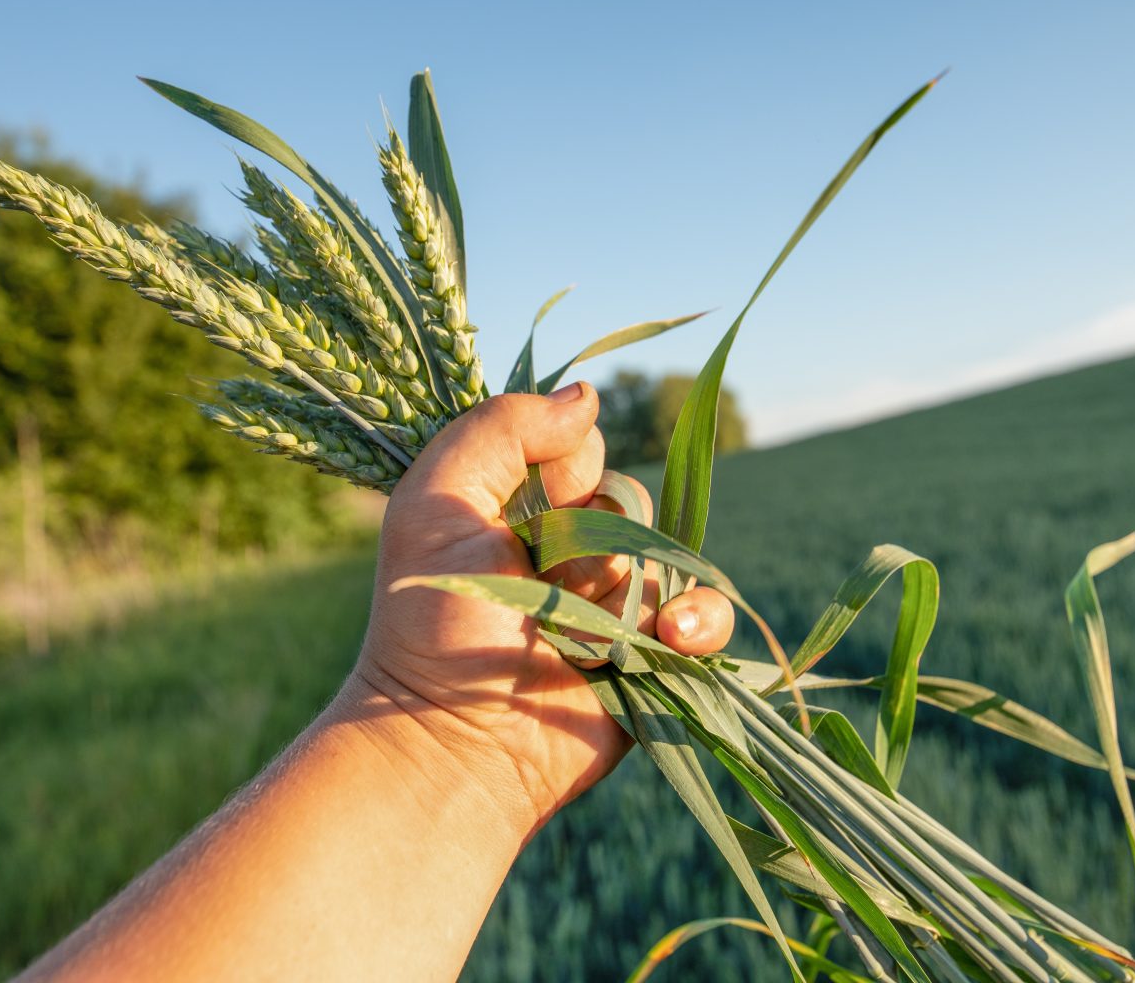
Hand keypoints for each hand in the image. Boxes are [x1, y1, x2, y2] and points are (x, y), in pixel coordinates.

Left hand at [340, 382, 734, 836]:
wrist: (451, 739)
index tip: (527, 514)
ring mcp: (614, 608)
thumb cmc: (429, 621)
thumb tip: (588, 394)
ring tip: (609, 628)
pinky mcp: (651, 660)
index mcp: (520, 511)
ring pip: (667, 557)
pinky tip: (672, 636)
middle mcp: (570, 554)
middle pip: (629, 502)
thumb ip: (501, 430)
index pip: (581, 452)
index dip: (565, 473)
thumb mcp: (437, 501)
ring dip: (641, 584)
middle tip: (548, 586)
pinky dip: (700, 621)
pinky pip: (705, 618)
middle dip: (597, 538)